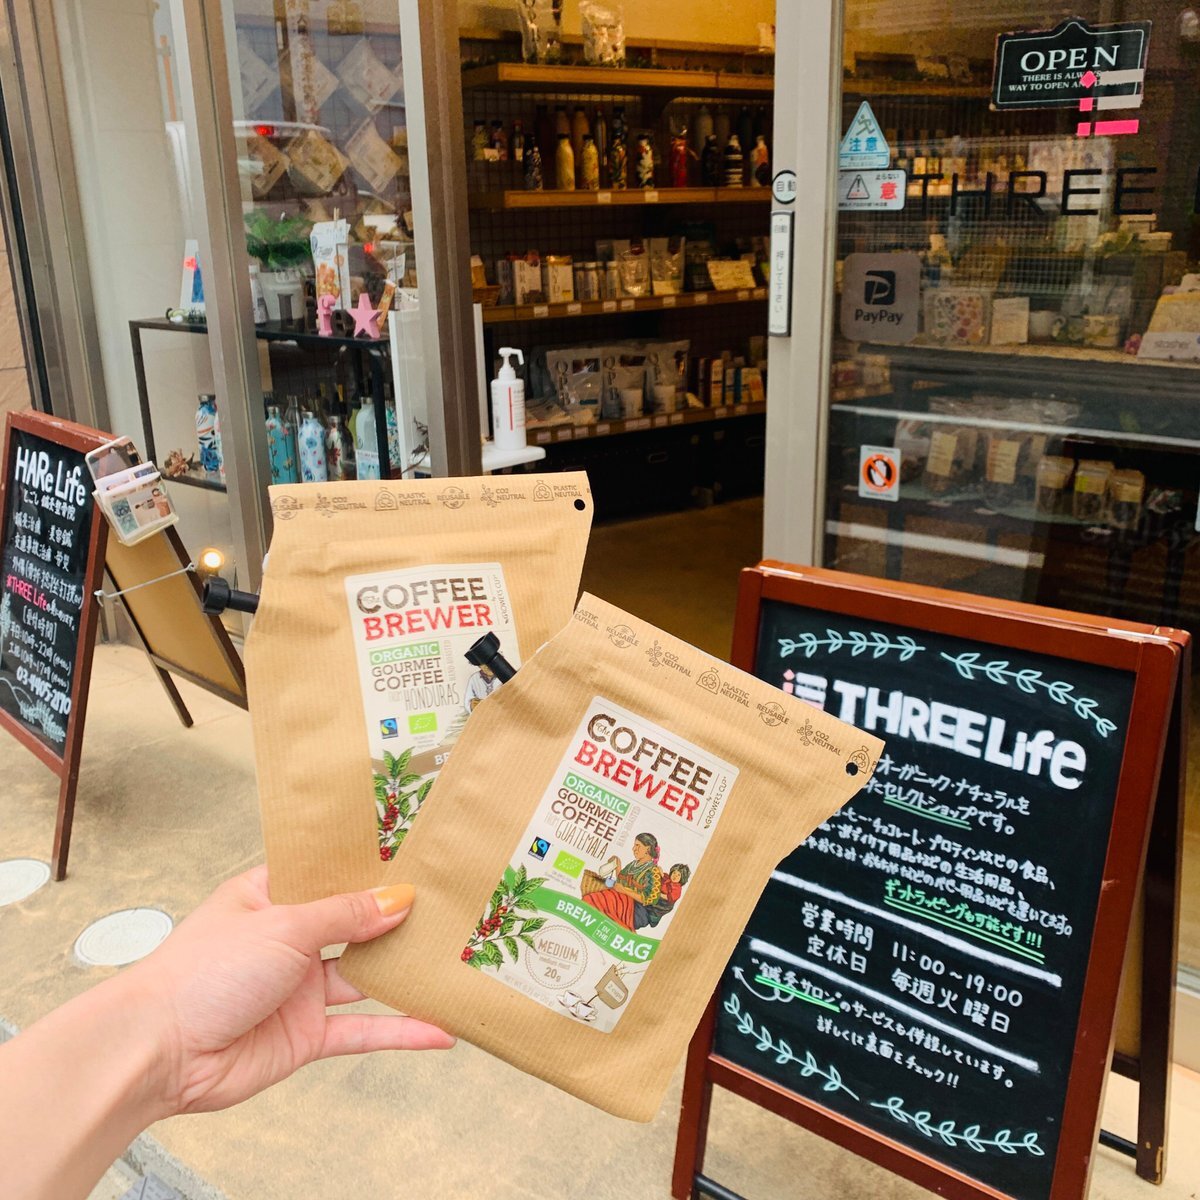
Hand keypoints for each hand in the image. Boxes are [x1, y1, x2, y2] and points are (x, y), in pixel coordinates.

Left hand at [127, 866, 453, 1116]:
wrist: (158, 1052)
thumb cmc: (202, 971)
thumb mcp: (284, 924)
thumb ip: (346, 914)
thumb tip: (399, 898)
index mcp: (272, 896)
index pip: (331, 873)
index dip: (371, 866)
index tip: (419, 853)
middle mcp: (289, 939)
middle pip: (356, 924)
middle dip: (398, 918)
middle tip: (451, 905)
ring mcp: (300, 989)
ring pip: (366, 977)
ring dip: (405, 973)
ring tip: (455, 960)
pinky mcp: (306, 1035)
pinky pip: (363, 1029)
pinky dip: (401, 1031)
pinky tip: (439, 1028)